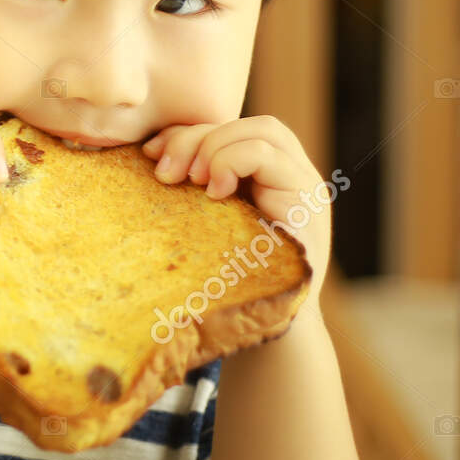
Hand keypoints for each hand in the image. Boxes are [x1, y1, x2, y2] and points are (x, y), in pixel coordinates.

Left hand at [142, 116, 336, 309]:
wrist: (270, 334)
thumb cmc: (230, 283)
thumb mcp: (207, 226)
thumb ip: (195, 191)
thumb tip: (152, 156)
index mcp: (269, 180)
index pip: (234, 130)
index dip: (190, 133)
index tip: (151, 155)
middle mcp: (294, 179)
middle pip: (249, 125)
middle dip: (198, 138)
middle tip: (167, 173)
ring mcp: (306, 190)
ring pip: (264, 132)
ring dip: (215, 149)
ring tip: (192, 183)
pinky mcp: (307, 206)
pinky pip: (268, 156)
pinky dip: (231, 162)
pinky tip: (214, 194)